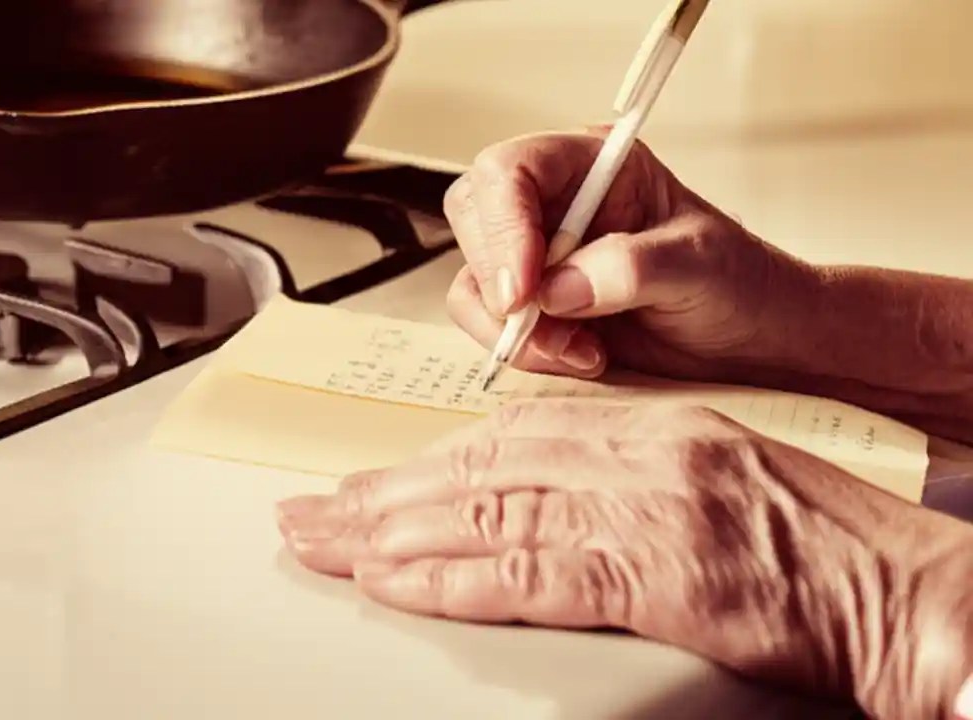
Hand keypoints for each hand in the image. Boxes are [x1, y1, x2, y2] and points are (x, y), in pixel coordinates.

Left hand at [275, 400, 972, 718]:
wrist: (900, 589)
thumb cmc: (817, 547)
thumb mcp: (710, 478)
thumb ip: (620, 476)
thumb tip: (535, 499)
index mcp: (649, 428)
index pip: (510, 432)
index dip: (427, 460)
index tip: (372, 482)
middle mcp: (636, 457)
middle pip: (479, 466)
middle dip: (384, 495)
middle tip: (313, 513)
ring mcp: (642, 511)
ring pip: (486, 511)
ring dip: (392, 536)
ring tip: (325, 547)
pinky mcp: (653, 575)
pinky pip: (527, 575)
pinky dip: (449, 580)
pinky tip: (395, 585)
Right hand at [442, 128, 815, 382]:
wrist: (753, 346)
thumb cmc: (740, 288)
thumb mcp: (701, 265)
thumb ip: (631, 268)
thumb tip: (557, 288)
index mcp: (593, 166)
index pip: (511, 171)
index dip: (503, 227)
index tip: (523, 290)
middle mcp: (554, 204)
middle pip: (474, 218)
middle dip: (500, 281)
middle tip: (540, 324)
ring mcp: (537, 257)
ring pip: (472, 280)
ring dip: (514, 328)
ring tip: (581, 351)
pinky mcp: (533, 308)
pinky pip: (488, 326)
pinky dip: (523, 351)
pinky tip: (581, 358)